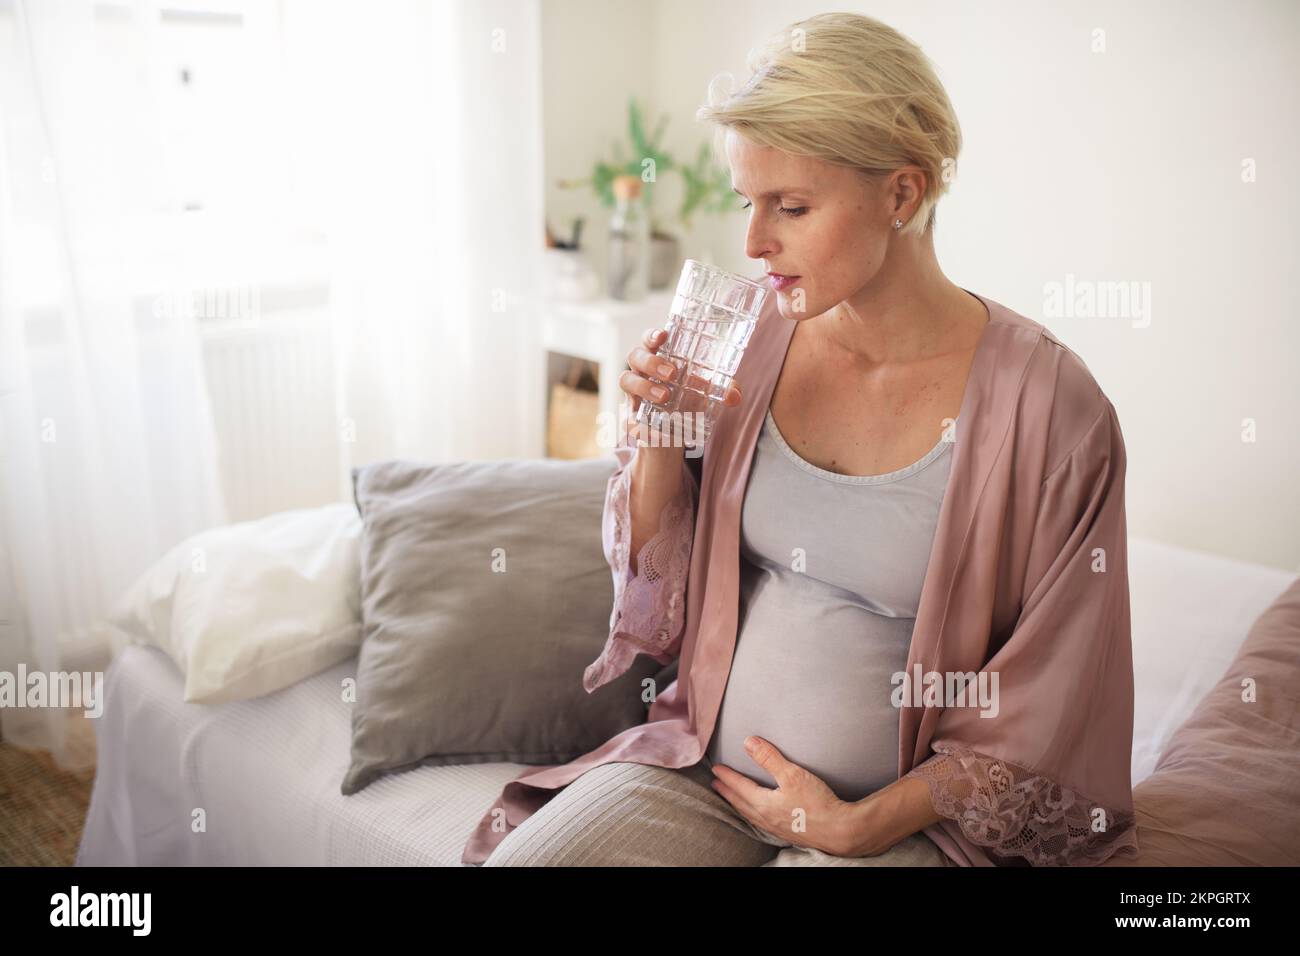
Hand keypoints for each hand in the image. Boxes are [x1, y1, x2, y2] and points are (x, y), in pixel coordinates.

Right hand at [621, 328, 742, 446]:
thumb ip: (722, 390)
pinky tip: (655, 431)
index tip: (664, 336)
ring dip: (644, 386)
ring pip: (626, 380)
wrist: (672, 435)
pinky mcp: (630, 416)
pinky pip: (627, 417)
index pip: (650, 339)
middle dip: (652, 362)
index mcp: (659, 358)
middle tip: (672, 373)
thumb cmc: (687, 400)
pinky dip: (639, 423)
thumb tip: (734, 395)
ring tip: (665, 396)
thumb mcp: (706, 393)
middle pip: (635, 355)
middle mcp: (642, 371)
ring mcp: (633, 392)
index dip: (652, 335)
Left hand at [709, 736, 871, 856]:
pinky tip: (759, 814)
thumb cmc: (817, 803)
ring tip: (733, 798)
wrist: (840, 831)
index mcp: (763, 804)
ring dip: (738, 804)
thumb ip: (769, 758)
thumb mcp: (792, 774)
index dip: (727, 776)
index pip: (739, 787)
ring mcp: (776, 828)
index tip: (716, 769)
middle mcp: (766, 818)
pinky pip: (761, 822)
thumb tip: (749, 742)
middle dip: (727, 792)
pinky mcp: (788, 832)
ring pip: (750, 814)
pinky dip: (752, 814)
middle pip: (740, 803)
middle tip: (716, 784)